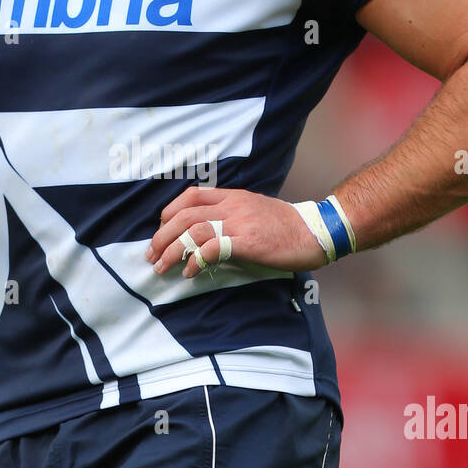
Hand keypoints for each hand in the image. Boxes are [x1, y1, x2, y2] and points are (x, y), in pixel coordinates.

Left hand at [146, 185, 327, 278]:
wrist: (317, 232)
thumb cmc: (286, 227)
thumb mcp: (254, 211)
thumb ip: (231, 216)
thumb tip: (205, 236)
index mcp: (233, 196)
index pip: (191, 195)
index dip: (169, 213)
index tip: (161, 231)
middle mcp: (233, 206)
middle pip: (185, 215)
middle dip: (162, 236)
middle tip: (151, 255)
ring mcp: (240, 223)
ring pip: (193, 231)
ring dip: (172, 251)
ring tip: (162, 267)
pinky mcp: (248, 242)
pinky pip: (212, 248)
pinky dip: (195, 260)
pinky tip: (190, 272)